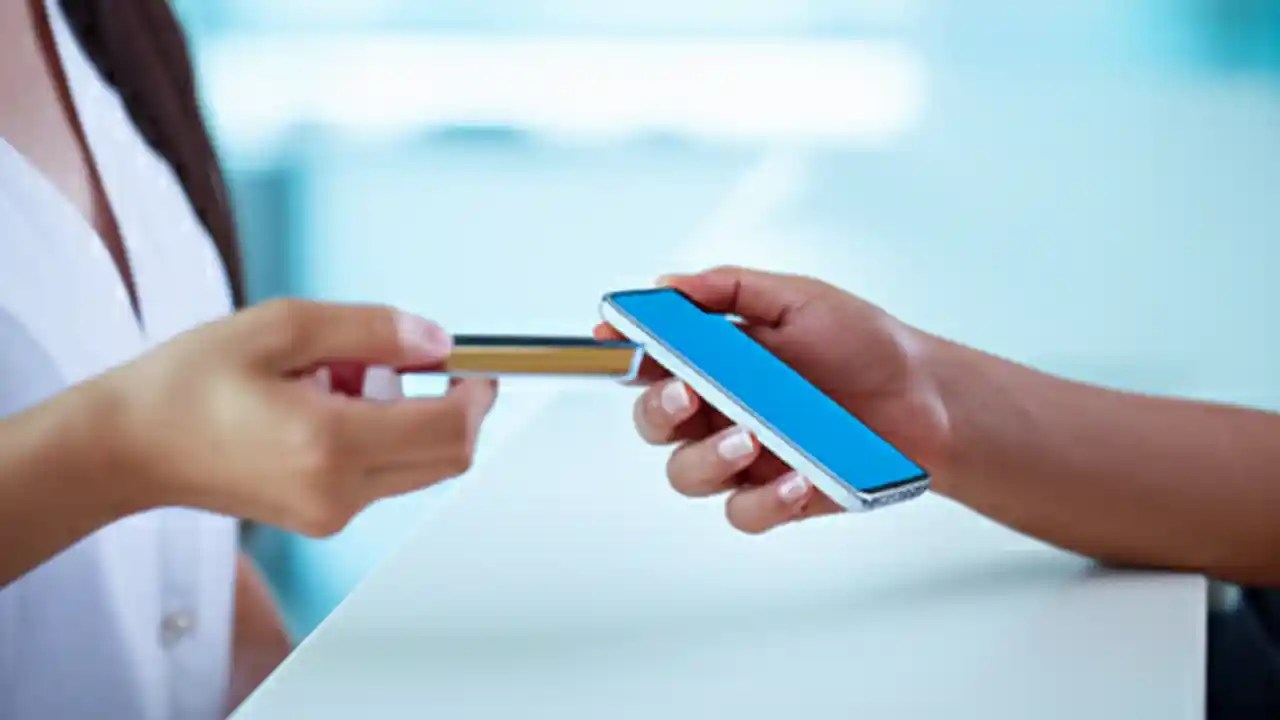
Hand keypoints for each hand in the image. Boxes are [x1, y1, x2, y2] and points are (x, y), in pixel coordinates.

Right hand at [95, 299, 496, 535]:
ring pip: (418, 466)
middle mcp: (339, 492)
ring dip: (408, 418)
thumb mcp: (282, 327)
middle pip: (447, 458)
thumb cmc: (191, 382)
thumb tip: (439, 340)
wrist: (130, 447)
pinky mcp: (322, 519)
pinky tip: (324, 407)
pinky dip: (380, 436)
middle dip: (450, 405)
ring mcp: (331, 514)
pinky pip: (384, 475)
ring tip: (338, 381)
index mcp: (331, 444)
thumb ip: (372, 330)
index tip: (479, 365)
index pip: (449, 430)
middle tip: (413, 360)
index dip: (477, 395)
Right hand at [596, 267, 950, 533]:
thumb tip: (666, 285)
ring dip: (707, 458)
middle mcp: (719, 410)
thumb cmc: (864, 345)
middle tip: (686, 395)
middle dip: (657, 409)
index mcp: (715, 360)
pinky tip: (793, 481)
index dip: (623, 350)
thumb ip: (729, 291)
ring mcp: (744, 458)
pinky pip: (741, 511)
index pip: (651, 359)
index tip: (612, 338)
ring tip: (749, 439)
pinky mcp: (775, 498)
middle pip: (652, 422)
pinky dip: (761, 500)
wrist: (927, 399)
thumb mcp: (798, 299)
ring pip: (685, 474)